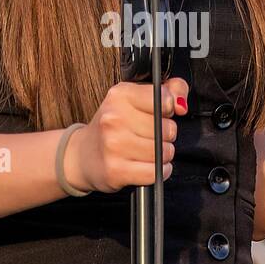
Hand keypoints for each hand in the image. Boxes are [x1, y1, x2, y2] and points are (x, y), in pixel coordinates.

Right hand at [63, 77, 189, 193]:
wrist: (83, 155)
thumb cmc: (115, 126)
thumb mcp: (137, 98)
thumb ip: (170, 90)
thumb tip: (181, 104)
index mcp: (120, 95)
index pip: (164, 100)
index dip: (168, 110)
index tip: (161, 113)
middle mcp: (113, 118)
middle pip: (167, 129)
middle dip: (166, 135)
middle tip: (151, 135)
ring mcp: (113, 145)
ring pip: (164, 152)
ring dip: (164, 155)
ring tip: (149, 151)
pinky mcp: (115, 170)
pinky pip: (155, 172)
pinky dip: (160, 172)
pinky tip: (149, 166)